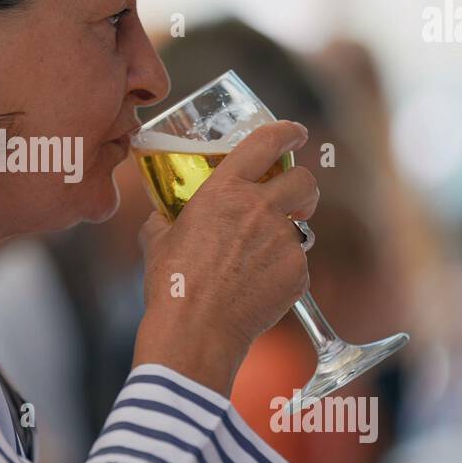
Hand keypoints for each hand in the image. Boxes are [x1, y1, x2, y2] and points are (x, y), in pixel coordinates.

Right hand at [133, 120, 318, 397]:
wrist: (196, 330)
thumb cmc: (172, 285)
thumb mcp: (157, 240)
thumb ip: (165, 218)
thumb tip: (163, 215)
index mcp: (225, 190)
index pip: (266, 142)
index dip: (286, 131)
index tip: (294, 132)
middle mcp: (261, 209)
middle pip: (305, 180)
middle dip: (302, 185)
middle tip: (292, 197)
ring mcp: (283, 241)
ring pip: (302, 226)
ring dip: (288, 233)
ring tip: (261, 255)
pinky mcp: (297, 273)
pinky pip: (297, 263)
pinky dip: (283, 271)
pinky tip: (257, 287)